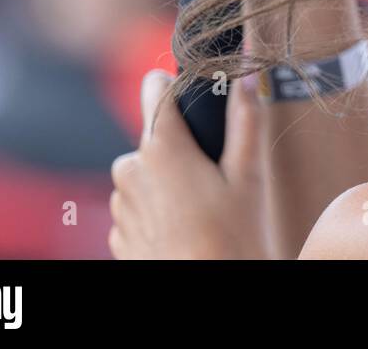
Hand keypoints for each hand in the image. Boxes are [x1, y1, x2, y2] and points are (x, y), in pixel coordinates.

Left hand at [108, 70, 270, 259]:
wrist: (207, 292)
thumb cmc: (232, 238)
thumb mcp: (249, 175)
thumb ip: (245, 119)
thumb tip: (245, 75)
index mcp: (161, 148)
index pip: (155, 89)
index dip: (175, 86)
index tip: (193, 97)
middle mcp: (130, 170)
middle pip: (155, 136)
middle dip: (181, 146)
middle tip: (215, 174)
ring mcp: (121, 205)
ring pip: (146, 172)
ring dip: (168, 180)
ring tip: (203, 208)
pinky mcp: (118, 233)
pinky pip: (138, 205)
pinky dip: (157, 209)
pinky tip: (185, 228)